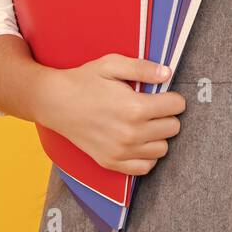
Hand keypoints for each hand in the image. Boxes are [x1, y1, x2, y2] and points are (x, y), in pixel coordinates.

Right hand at [40, 54, 185, 176]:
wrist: (55, 103)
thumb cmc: (84, 81)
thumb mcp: (112, 64)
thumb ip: (142, 68)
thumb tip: (167, 74)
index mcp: (135, 107)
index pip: (176, 106)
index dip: (172, 97)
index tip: (162, 94)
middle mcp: (131, 134)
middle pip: (173, 128)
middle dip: (167, 115)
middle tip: (152, 107)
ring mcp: (121, 151)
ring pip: (162, 149)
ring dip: (158, 136)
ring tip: (144, 124)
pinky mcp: (111, 163)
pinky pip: (145, 167)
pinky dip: (146, 156)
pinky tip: (138, 141)